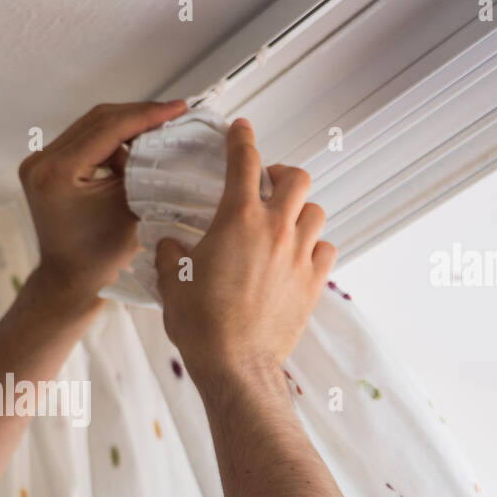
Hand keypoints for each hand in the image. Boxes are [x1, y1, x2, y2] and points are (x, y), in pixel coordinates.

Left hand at [19, 99, 189, 301]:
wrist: (71, 279)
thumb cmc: (101, 254)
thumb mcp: (130, 206)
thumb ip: (144, 166)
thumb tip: (165, 132)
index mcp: (57, 172)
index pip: (108, 128)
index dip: (147, 115)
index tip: (178, 107)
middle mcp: (40, 162)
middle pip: (97, 120)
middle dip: (138, 115)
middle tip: (173, 113)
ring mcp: (38, 163)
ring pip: (90, 126)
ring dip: (125, 127)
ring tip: (157, 132)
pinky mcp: (44, 167)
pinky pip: (83, 140)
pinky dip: (109, 141)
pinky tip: (132, 148)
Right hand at [154, 118, 334, 376]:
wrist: (235, 365)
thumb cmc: (203, 325)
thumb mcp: (173, 283)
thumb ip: (172, 255)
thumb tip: (171, 246)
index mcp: (238, 220)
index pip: (244, 162)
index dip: (242, 140)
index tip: (241, 131)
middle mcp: (275, 230)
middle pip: (297, 178)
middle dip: (282, 174)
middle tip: (268, 184)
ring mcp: (299, 256)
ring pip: (315, 211)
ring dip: (300, 210)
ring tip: (284, 221)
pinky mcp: (313, 283)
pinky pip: (325, 249)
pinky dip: (315, 246)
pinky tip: (299, 256)